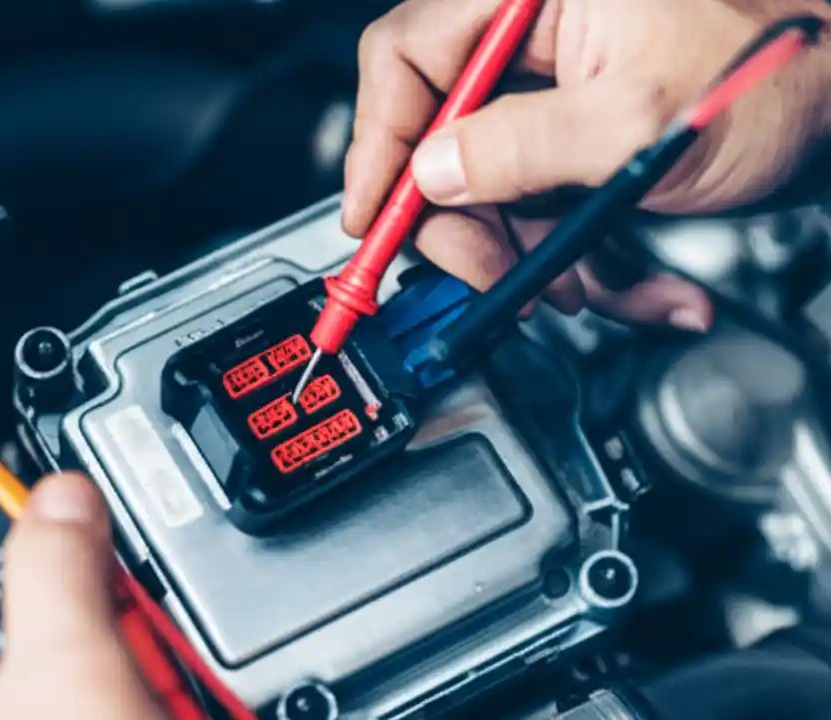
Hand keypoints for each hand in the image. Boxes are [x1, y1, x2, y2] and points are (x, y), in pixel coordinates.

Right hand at [344, 0, 830, 328]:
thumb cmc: (774, 67)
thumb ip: (518, 149)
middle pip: (439, 134)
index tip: (370, 218)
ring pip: (490, 183)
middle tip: (488, 274)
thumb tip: (430, 177)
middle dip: (467, 222)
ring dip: (530, 255)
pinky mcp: (570, 132)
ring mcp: (549, 86)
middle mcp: (527, 31)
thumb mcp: (633, 120)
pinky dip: (573, 253)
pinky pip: (539, 199)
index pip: (407, 58)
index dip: (377, 143)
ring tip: (583, 290)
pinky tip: (624, 283)